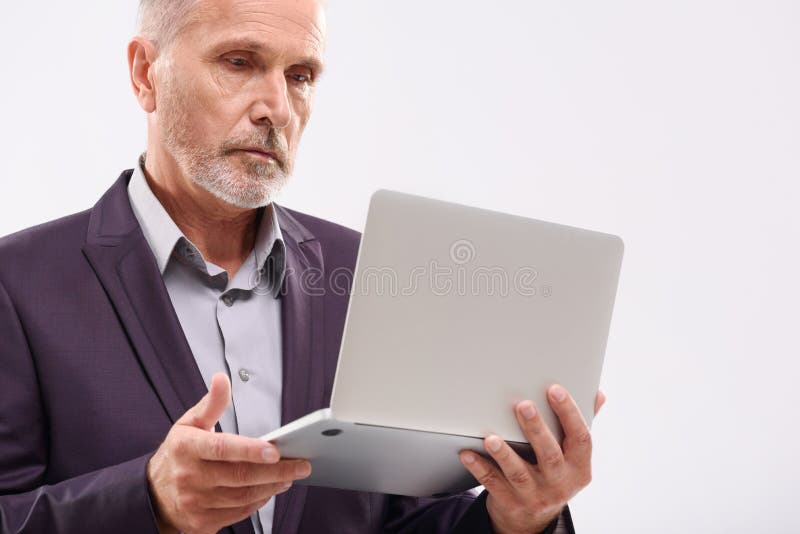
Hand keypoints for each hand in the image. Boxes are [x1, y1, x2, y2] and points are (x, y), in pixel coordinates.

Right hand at [146, 373, 311, 533]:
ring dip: (272, 487)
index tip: (275, 450)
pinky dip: (259, 502)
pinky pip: (238, 513)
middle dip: (276, 471)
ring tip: (289, 476)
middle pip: (240, 476)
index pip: (222, 448)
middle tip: (300, 465)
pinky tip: (270, 490)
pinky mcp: (202, 521)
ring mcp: (195, 502)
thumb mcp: (189, 424)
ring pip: (243, 496)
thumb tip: (222, 380)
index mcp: (187, 448)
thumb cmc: (178, 455)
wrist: (153, 494)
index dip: (250, 450)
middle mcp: (190, 477)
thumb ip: (211, 403)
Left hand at [459, 387, 605, 533]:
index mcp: (579, 468)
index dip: (569, 413)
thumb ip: (579, 426)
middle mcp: (559, 483)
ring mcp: (535, 496)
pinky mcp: (511, 503)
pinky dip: (480, 468)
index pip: (580, 438)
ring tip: (491, 438)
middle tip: (523, 405)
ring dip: (504, 454)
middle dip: (536, 429)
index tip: (555, 390)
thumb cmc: (553, 475)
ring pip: (518, 473)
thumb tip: (597, 394)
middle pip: (549, 455)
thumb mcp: (572, 457)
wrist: (533, 520)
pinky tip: (468, 454)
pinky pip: (493, 485)